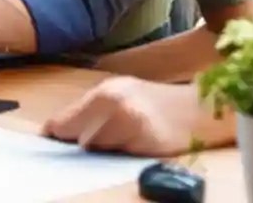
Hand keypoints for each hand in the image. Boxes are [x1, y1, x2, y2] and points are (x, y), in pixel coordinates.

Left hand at [42, 77, 228, 156]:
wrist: (202, 109)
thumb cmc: (158, 102)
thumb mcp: (122, 93)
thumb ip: (90, 110)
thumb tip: (55, 131)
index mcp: (105, 92)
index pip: (62, 123)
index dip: (56, 136)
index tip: (50, 142)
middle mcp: (114, 106)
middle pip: (77, 140)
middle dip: (80, 143)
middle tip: (97, 138)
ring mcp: (130, 127)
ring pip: (97, 151)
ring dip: (102, 151)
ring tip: (124, 139)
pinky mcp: (146, 146)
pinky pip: (119, 158)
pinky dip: (121, 156)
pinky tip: (136, 145)